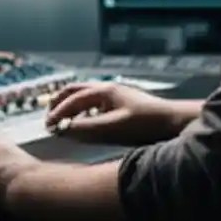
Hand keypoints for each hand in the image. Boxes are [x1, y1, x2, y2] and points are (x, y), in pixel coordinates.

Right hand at [46, 82, 195, 145]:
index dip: (58, 113)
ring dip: (71, 107)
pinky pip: (96, 104)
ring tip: (63, 122)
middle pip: (76, 91)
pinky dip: (84, 112)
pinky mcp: (123, 105)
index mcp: (103, 92)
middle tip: (49, 119)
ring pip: (86, 97)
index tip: (47, 127)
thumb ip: (86, 130)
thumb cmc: (144, 124)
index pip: (72, 100)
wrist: (174, 122)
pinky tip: (86, 125)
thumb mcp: (112, 129)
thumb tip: (62, 130)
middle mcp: (107, 90)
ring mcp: (116, 96)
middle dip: (60, 104)